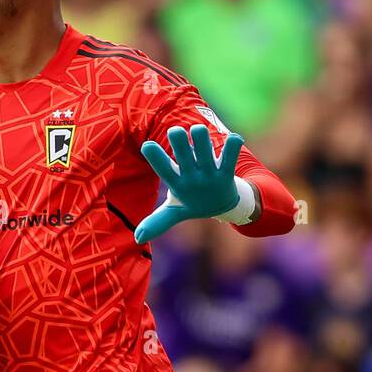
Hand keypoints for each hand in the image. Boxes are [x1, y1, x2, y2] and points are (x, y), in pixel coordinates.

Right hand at [134, 124, 245, 242]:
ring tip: (198, 132)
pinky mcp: (227, 171)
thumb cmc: (193, 202)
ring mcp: (211, 175)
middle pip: (182, 152)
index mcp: (177, 184)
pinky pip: (231, 153)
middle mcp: (193, 179)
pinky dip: (233, 143)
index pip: (162, 170)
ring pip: (204, 147)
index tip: (147, 145)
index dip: (154, 156)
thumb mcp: (173, 211)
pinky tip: (232, 140)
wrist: (223, 206)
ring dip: (200, 135)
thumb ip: (156, 221)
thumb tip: (138, 239)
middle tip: (176, 132)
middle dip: (177, 137)